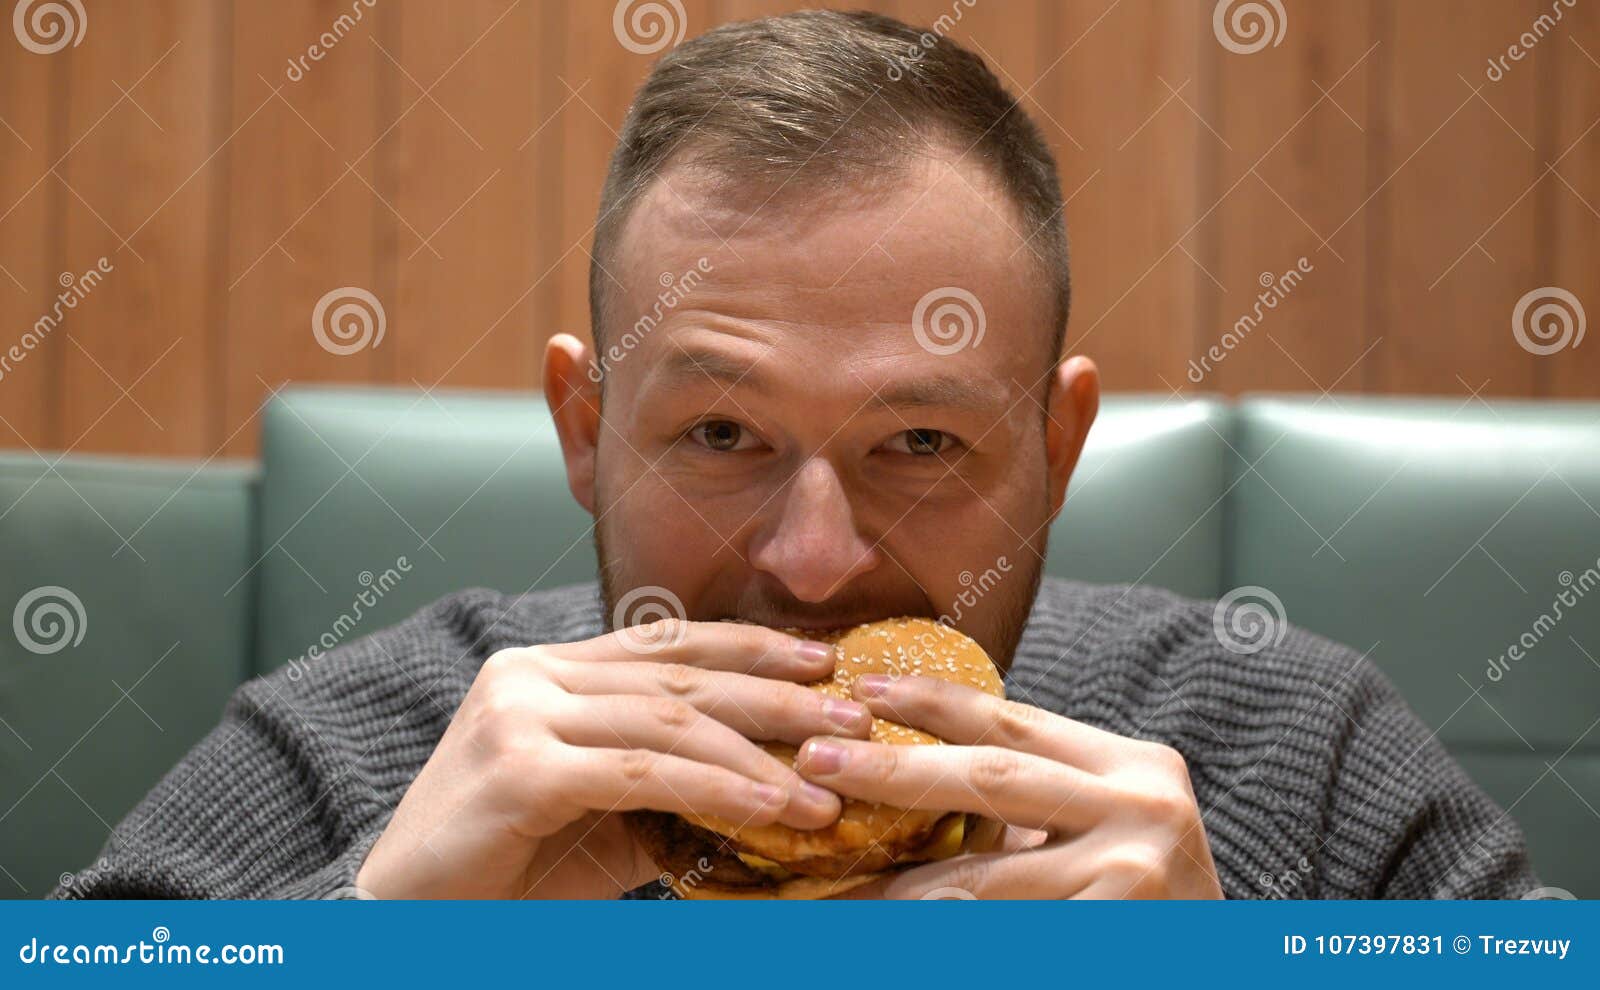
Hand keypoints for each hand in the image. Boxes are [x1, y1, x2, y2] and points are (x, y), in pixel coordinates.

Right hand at [356, 622, 869, 898]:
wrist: (408, 918)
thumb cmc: (506, 868)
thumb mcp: (599, 812)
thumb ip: (663, 781)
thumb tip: (770, 779)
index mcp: (544, 669)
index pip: (665, 643)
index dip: (750, 647)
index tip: (822, 659)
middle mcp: (528, 675)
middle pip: (678, 676)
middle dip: (774, 695)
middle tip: (849, 713)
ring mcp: (519, 714)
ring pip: (668, 721)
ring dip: (759, 755)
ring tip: (825, 786)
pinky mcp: (520, 767)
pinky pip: (643, 773)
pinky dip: (716, 790)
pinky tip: (770, 807)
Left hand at [794, 673, 1222, 898]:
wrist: (1227, 970)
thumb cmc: (1151, 904)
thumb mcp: (1108, 829)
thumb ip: (1038, 801)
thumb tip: (914, 775)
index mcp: (1134, 766)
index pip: (1014, 722)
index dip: (932, 700)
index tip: (861, 686)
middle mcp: (1142, 805)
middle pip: (991, 778)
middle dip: (893, 767)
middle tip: (816, 760)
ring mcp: (1136, 873)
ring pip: (983, 880)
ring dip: (897, 888)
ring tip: (828, 887)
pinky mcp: (1119, 928)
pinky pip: (1003, 934)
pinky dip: (944, 937)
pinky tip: (893, 934)